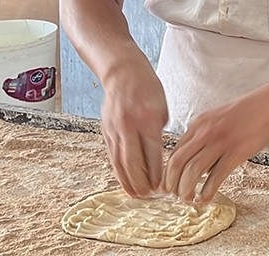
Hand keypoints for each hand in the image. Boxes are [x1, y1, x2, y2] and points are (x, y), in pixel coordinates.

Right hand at [99, 61, 167, 197]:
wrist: (122, 72)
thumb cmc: (148, 88)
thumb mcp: (162, 107)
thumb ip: (159, 131)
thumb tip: (159, 154)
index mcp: (147, 119)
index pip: (152, 153)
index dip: (157, 172)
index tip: (163, 186)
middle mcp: (128, 126)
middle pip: (133, 162)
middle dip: (141, 182)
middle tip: (149, 196)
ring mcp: (114, 129)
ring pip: (119, 161)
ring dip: (127, 181)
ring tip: (136, 194)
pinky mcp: (106, 131)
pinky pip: (112, 155)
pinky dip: (118, 170)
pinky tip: (124, 180)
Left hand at [162, 91, 268, 203]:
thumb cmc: (250, 112)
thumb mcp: (218, 119)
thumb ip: (205, 139)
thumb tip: (199, 168)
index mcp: (198, 124)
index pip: (174, 152)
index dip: (167, 173)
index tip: (168, 185)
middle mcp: (205, 132)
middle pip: (177, 162)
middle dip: (172, 184)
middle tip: (174, 196)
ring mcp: (220, 141)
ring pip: (193, 171)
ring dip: (187, 189)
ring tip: (188, 199)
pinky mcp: (237, 151)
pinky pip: (216, 176)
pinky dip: (208, 191)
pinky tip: (206, 197)